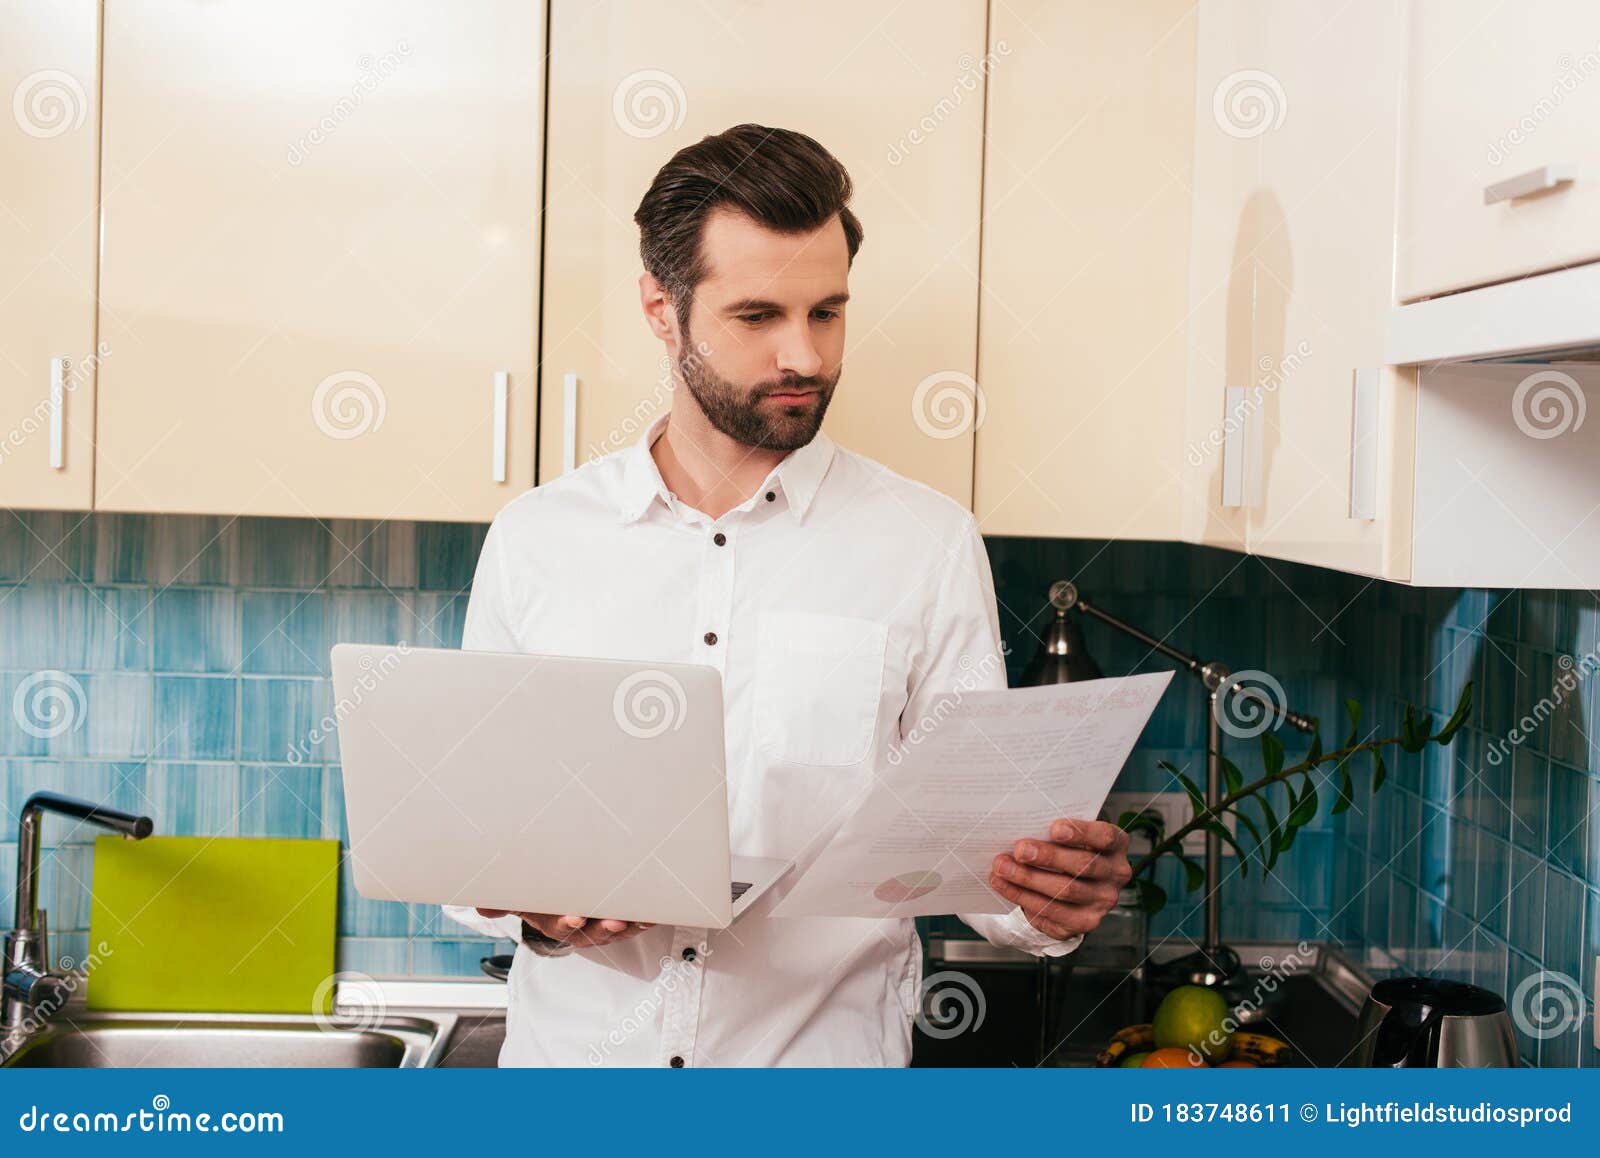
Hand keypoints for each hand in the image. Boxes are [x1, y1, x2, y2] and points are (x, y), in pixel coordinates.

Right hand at [476, 908, 652, 948]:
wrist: (563, 898)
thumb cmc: (543, 897)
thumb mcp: (522, 897)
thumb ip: (503, 898)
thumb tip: (480, 906)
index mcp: (555, 922)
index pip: (560, 926)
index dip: (567, 923)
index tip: (575, 917)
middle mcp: (581, 928)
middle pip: (592, 932)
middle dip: (603, 928)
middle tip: (613, 921)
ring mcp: (603, 925)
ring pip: (616, 930)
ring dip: (628, 926)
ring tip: (639, 918)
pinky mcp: (624, 919)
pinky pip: (635, 922)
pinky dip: (645, 919)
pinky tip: (654, 914)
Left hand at [988, 819, 1132, 940]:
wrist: (1070, 888)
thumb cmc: (1066, 850)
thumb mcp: (1069, 836)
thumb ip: (1055, 831)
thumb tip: (1021, 824)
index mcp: (1117, 845)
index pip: (1105, 837)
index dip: (1081, 832)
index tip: (1053, 828)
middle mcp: (1116, 874)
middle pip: (1083, 865)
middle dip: (1048, 857)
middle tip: (1019, 849)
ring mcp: (1102, 901)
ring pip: (1065, 890)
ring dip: (1028, 878)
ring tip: (1002, 866)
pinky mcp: (1085, 922)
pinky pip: (1052, 911)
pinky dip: (1022, 896)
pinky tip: (1002, 884)